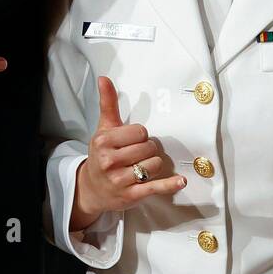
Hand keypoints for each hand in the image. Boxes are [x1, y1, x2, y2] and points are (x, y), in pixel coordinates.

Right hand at [70, 76, 184, 231]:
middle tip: (136, 155)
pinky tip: (181, 181)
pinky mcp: (131, 195)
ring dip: (153, 166)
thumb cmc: (101, 154)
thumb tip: (104, 77)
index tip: (132, 140)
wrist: (91, 188)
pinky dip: (170, 184)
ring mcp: (120, 180)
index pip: (140, 132)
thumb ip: (108, 103)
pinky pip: (155, 187)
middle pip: (149, 148)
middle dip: (148, 150)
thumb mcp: (103, 128)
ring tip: (140, 168)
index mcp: (104, 141)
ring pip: (154, 165)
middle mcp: (110, 161)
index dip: (140, 135)